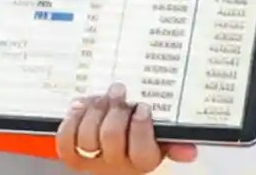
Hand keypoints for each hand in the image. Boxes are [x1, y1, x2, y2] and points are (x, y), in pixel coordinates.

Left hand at [56, 83, 197, 172]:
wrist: (109, 153)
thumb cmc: (137, 139)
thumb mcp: (160, 140)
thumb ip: (174, 141)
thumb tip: (189, 150)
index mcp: (144, 160)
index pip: (143, 151)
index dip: (141, 127)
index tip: (143, 107)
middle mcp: (118, 164)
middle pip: (112, 138)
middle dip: (115, 111)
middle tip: (120, 92)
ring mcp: (93, 160)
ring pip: (88, 137)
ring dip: (95, 110)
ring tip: (104, 95)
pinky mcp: (72, 155)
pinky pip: (66, 140)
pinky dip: (72, 121)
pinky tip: (80, 107)